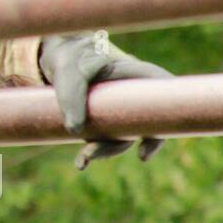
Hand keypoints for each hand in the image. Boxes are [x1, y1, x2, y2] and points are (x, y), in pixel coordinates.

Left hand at [38, 33, 172, 169]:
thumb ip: (72, 94)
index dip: (163, 123)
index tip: (145, 147)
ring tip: (82, 159)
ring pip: (121, 137)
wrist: (59, 58)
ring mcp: (122, 109)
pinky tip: (82, 163)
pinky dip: (94, 152)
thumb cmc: (72, 60)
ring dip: (102, 151)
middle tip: (90, 154)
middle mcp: (134, 95)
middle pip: (139, 127)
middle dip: (117, 145)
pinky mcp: (107, 119)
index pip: (163, 97)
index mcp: (136, 75)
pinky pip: (106, 139)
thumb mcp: (69, 70)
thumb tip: (75, 130)